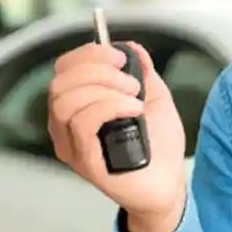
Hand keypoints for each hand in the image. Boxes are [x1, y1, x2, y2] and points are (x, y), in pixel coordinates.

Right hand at [48, 41, 186, 231]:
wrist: (170, 184)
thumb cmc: (160, 146)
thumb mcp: (154, 98)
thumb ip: (141, 72)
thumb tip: (131, 47)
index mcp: (78, 106)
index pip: (63, 70)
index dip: (88, 55)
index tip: (120, 57)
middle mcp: (67, 127)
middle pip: (60, 83)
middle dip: (98, 70)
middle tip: (132, 82)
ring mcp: (73, 146)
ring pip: (66, 102)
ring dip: (105, 89)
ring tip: (134, 99)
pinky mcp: (86, 162)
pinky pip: (83, 124)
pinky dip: (110, 107)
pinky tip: (134, 111)